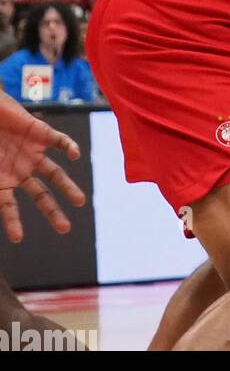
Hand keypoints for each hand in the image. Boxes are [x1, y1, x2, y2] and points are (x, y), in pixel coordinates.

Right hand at [0, 92, 85, 242]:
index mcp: (3, 180)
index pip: (8, 206)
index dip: (12, 221)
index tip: (18, 238)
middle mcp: (21, 170)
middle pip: (41, 195)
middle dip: (52, 211)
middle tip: (65, 229)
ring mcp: (33, 152)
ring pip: (55, 174)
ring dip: (67, 187)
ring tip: (79, 202)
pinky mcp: (42, 132)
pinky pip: (59, 141)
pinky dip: (68, 147)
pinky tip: (75, 155)